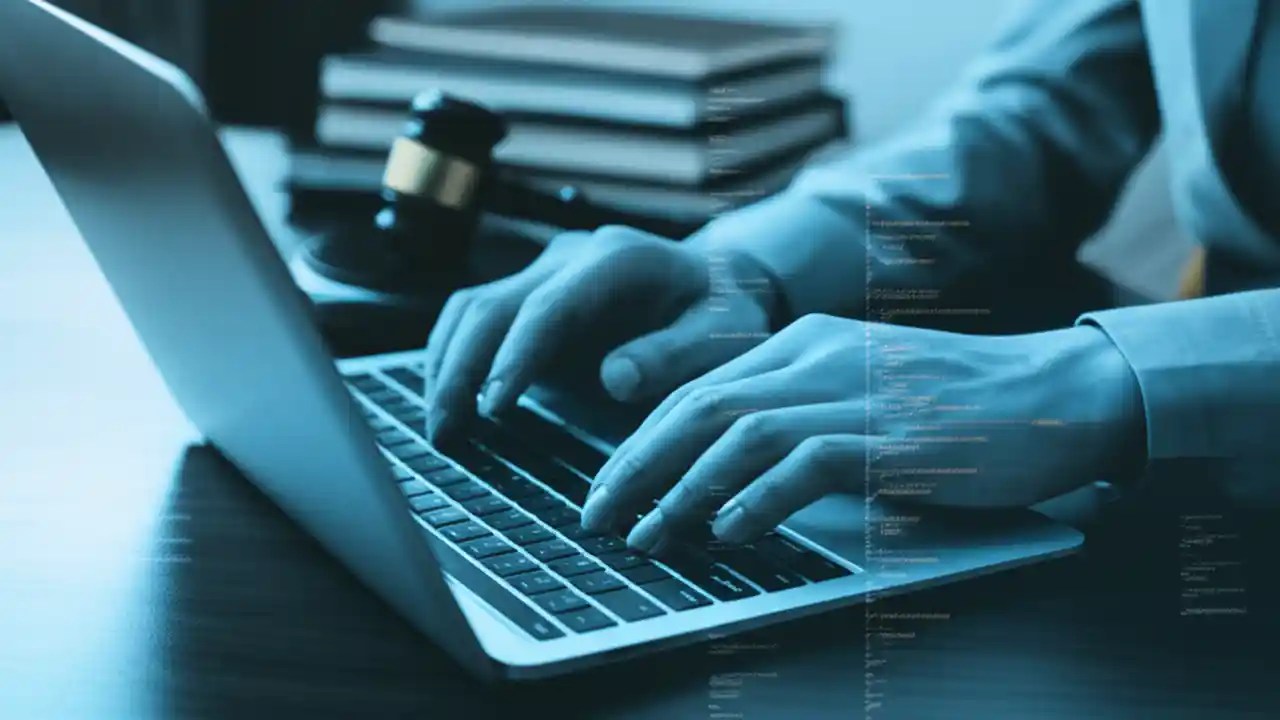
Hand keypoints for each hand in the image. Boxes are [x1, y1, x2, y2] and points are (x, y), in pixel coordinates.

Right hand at [423, 225, 779, 439]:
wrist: (723, 287)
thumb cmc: (728, 314)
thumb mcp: (724, 335)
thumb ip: (675, 354)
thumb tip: (614, 378)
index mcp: (618, 260)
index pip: (547, 306)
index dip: (514, 357)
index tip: (492, 407)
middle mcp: (571, 259)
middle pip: (491, 305)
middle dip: (460, 368)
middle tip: (448, 431)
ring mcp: (546, 276)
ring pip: (471, 310)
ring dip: (446, 366)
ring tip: (441, 429)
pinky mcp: (534, 302)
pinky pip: (477, 324)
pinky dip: (454, 362)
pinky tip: (451, 408)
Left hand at [580, 314, 1143, 551]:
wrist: (1053, 393)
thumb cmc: (953, 405)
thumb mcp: (857, 393)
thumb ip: (795, 418)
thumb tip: (721, 478)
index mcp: (801, 344)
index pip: (698, 389)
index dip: (641, 441)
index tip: (609, 486)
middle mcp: (815, 359)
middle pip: (698, 406)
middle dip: (635, 464)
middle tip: (598, 514)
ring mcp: (854, 394)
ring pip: (737, 433)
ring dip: (681, 488)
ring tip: (646, 534)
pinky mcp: (892, 435)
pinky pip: (805, 463)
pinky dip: (758, 499)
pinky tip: (727, 531)